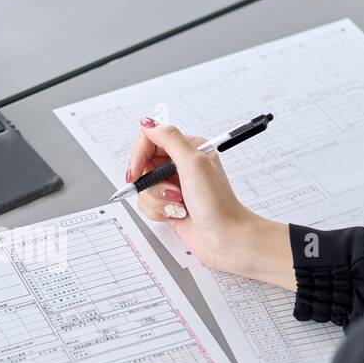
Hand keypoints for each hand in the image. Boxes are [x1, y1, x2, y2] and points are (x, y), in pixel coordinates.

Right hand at [126, 118, 295, 289]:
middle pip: (143, 166)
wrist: (225, 238)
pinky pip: (147, 205)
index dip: (139, 155)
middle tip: (169, 192)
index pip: (150, 140)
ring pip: (144, 188)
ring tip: (178, 205)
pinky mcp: (169, 204)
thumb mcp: (193, 163)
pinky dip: (159, 212)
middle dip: (153, 184)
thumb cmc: (217, 203)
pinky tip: (177, 214)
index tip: (137, 171)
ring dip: (158, 201)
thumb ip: (169, 138)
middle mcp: (180, 166)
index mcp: (188, 149)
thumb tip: (148, 123)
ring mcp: (174, 186)